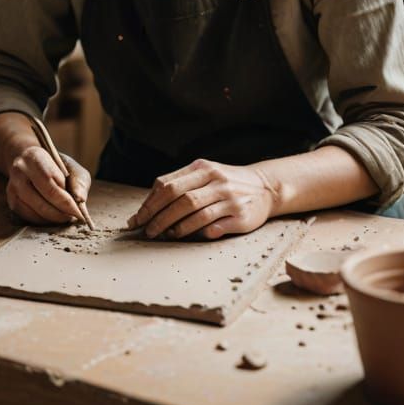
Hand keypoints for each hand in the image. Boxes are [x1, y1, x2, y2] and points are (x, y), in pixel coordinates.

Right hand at [6, 143, 90, 225]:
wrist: (30, 160)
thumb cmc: (56, 165)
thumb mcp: (72, 167)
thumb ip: (78, 182)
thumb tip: (80, 200)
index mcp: (35, 157)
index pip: (51, 185)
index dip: (66, 202)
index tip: (79, 213)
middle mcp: (19, 172)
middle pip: (41, 201)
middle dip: (60, 214)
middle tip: (74, 218)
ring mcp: (12, 188)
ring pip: (34, 212)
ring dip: (53, 219)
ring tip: (66, 217)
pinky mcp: (11, 201)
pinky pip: (28, 217)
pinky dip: (43, 220)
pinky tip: (54, 217)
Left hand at [129, 159, 276, 240]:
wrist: (265, 187)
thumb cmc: (226, 183)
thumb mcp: (205, 174)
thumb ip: (180, 184)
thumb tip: (149, 205)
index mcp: (202, 168)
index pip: (168, 184)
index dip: (150, 203)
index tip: (138, 219)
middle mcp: (216, 180)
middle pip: (179, 198)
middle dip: (158, 216)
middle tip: (147, 231)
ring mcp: (229, 197)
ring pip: (195, 211)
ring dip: (176, 226)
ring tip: (165, 235)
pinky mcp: (241, 215)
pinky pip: (214, 225)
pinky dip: (198, 232)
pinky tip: (188, 237)